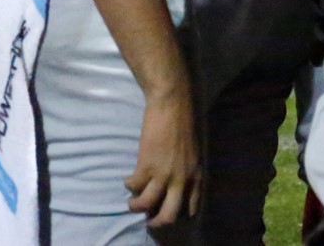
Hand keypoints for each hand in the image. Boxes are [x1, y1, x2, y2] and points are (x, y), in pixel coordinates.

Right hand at [125, 91, 199, 226]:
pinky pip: (133, 185)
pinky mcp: (146, 165)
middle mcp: (181, 180)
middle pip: (169, 215)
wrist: (172, 103)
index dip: (180, 214)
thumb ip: (188, 168)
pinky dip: (128, 185)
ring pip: (146, 204)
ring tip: (132, 202)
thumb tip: (179, 181)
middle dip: (157, 222)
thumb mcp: (194, 150)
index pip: (191, 206)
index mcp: (196, 175)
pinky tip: (127, 180)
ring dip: (136, 206)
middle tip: (149, 220)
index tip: (170, 212)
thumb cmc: (184, 121)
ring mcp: (163, 174)